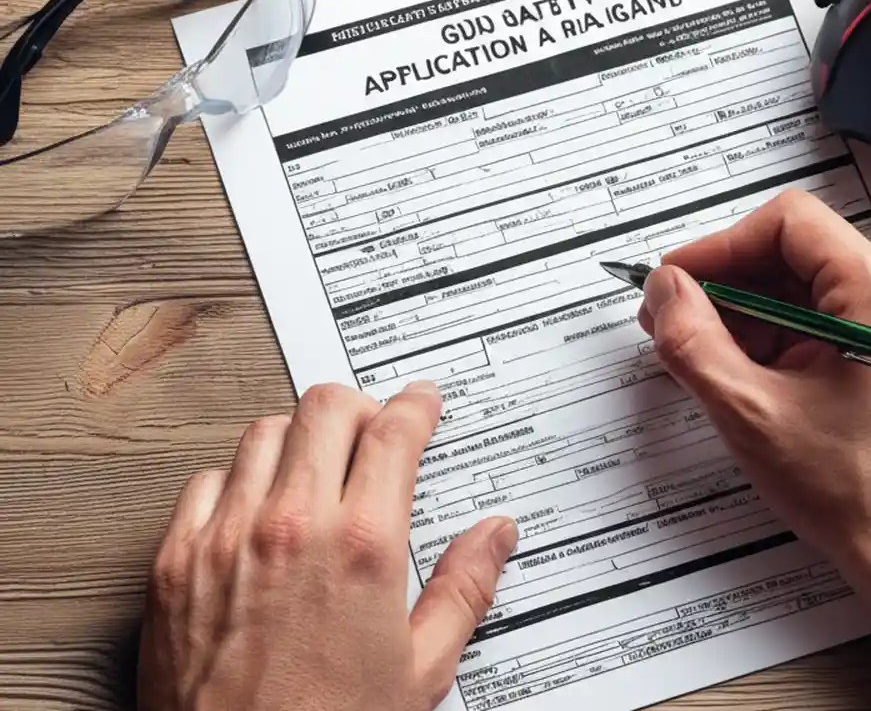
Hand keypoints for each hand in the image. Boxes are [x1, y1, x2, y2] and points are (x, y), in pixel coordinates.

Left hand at [138, 382, 516, 710]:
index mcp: (362, 547)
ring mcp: (226, 540)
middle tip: (374, 426)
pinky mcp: (175, 563)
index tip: (421, 403)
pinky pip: (205, 482)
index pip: (393, 433)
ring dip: (299, 437)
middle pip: (326, 410)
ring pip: (263, 434)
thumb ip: (464, 589)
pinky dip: (238, 479)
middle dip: (360, 406)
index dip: (415, 406)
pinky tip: (256, 505)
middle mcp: (291, 528)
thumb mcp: (421, 668)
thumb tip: (494, 537)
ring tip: (317, 463)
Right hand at [640, 189, 870, 709]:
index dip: (718, 246)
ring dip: (745, 313)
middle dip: (726, 282)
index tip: (677, 279)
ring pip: (802, 287)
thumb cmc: (860, 492)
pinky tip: (738, 372)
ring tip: (700, 354)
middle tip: (674, 316)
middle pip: (792, 251)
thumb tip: (664, 293)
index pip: (786, 222)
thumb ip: (692, 340)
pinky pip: (819, 319)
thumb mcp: (750, 411)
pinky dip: (773, 338)